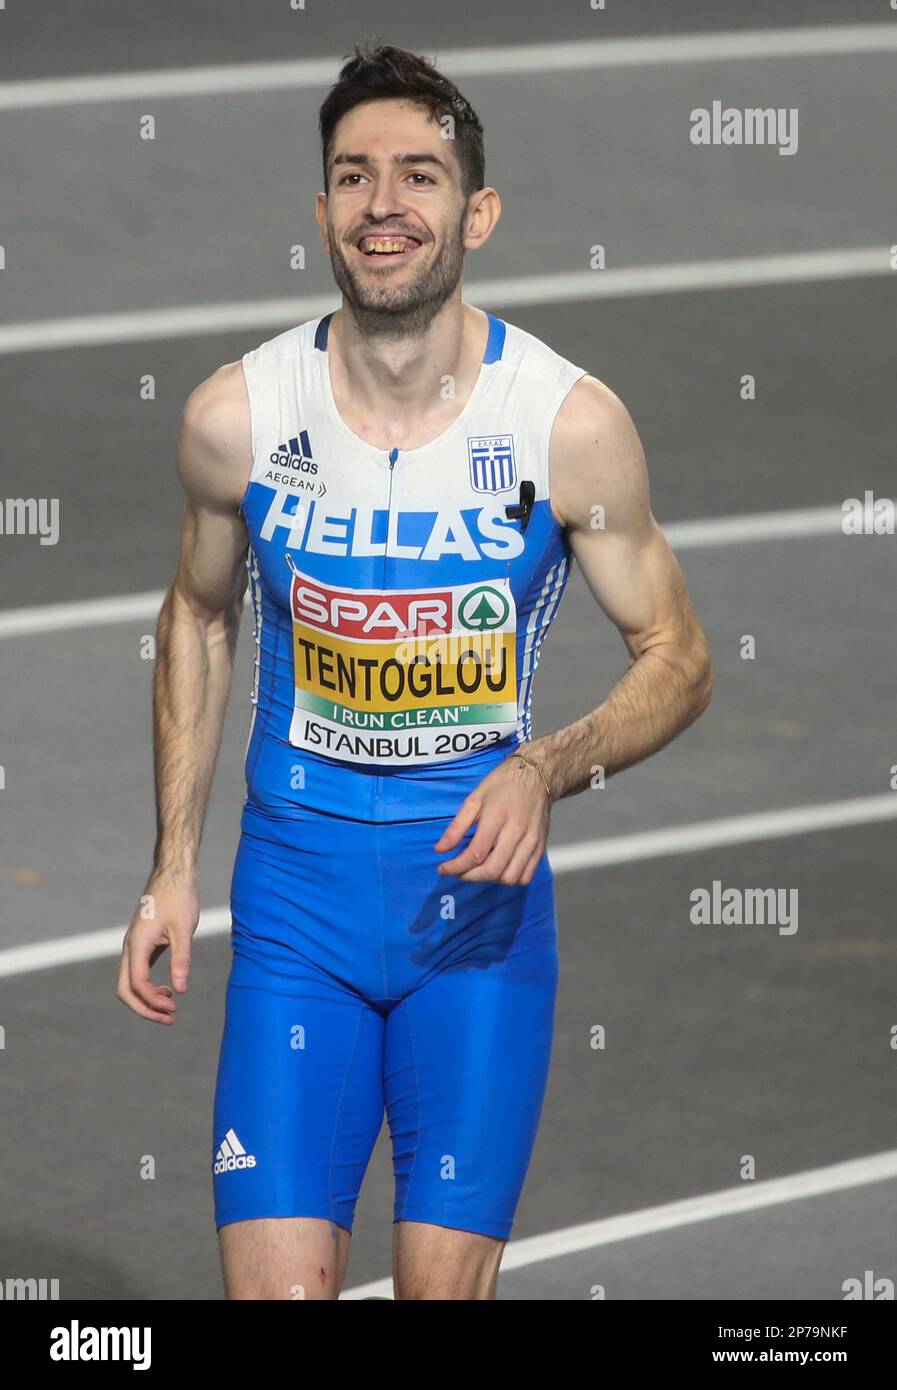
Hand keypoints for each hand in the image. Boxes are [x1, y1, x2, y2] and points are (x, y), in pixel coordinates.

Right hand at [116, 869, 199, 1023]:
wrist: (174, 873)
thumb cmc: (179, 897)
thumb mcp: (184, 929)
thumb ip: (182, 959)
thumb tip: (180, 990)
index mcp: (137, 943)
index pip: (137, 983)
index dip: (152, 1002)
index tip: (174, 1009)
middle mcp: (130, 946)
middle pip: (125, 988)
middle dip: (144, 1008)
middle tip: (169, 1018)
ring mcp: (134, 945)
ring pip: (129, 981)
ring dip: (146, 998)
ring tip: (171, 1007)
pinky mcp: (142, 943)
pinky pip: (138, 971)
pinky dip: (148, 986)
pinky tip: (168, 989)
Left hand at [434, 754, 551, 884]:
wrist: (536, 776)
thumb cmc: (502, 785)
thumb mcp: (474, 799)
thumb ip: (456, 826)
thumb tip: (440, 850)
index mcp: (496, 817)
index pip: (475, 854)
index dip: (455, 867)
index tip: (443, 869)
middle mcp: (516, 832)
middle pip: (492, 870)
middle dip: (470, 876)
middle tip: (459, 871)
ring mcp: (531, 841)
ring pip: (510, 877)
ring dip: (490, 880)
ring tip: (478, 870)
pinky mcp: (541, 847)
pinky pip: (526, 876)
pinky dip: (510, 879)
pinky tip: (499, 869)